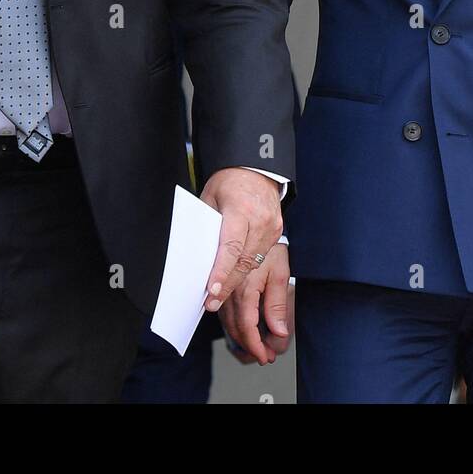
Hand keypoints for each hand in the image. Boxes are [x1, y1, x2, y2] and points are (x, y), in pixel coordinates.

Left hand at [198, 167, 282, 316]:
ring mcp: (272, 227)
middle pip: (243, 261)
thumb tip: (196, 257)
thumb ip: (205, 226)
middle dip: (227, 285)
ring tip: (219, 297)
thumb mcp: (209, 198)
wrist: (256, 169)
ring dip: (236, 282)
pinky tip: (234, 279)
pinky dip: (246, 270)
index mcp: (241, 208)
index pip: (231, 246)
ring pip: (253, 263)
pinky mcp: (276, 233)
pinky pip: (259, 258)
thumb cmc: (229, 182)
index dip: (221, 271)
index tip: (211, 290)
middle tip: (211, 303)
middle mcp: (260, 220)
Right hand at [219, 243, 292, 364]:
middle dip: (250, 346)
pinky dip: (236, 326)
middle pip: (236, 329)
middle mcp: (230, 291)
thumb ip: (277, 304)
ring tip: (259, 347)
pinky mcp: (222, 288)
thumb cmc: (269, 248)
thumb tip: (279, 331)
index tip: (265, 357)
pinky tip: (247, 331)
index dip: (256, 346)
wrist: (251, 225)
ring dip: (242, 338)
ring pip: (228, 323)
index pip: (247, 327)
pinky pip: (225, 314)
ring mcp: (224, 290)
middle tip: (265, 356)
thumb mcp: (280, 274)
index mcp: (245, 289)